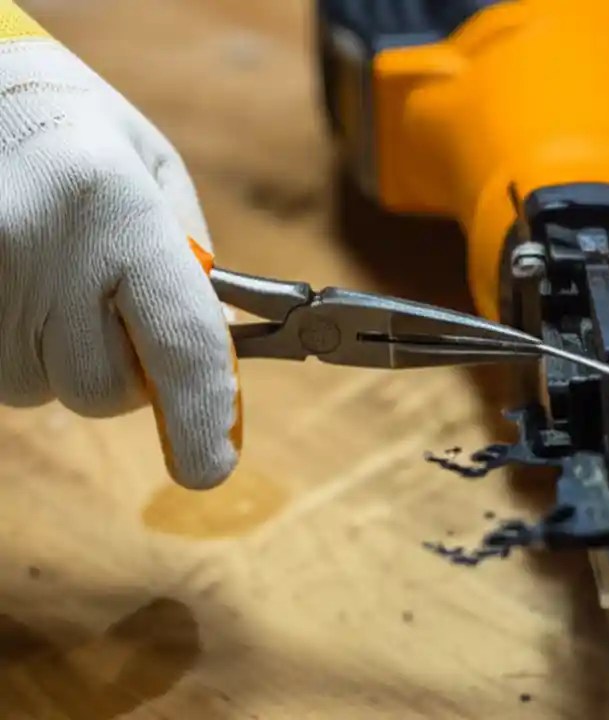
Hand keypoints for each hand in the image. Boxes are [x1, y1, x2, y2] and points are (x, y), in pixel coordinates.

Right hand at [0, 8, 240, 487]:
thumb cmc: (76, 131)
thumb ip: (191, 270)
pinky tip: (17, 289)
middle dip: (124, 370)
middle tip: (113, 307)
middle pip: (101, 390)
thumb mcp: (157, 176)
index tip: (211, 466)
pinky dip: (16, 349)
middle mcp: (39, 246)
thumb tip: (218, 356)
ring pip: (39, 390)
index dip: (201, 417)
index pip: (177, 345)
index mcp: (115, 208)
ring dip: (59, 357)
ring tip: (50, 278)